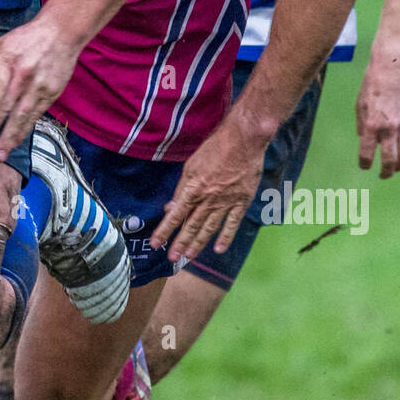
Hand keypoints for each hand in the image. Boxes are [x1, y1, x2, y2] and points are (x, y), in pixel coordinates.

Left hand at [0, 14, 82, 161]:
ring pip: (24, 115)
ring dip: (11, 136)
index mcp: (10, 61)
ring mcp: (41, 86)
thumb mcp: (1, 44)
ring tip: (1, 153)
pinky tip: (15, 142)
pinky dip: (25, 129)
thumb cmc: (26, 39)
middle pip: (10, 105)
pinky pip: (36, 115)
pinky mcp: (52, 93)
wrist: (62, 32)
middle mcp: (26, 75)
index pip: (1, 84)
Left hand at [150, 116, 266, 262]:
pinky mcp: (242, 201)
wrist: (244, 140)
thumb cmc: (215, 148)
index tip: (155, 244)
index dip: (165, 230)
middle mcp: (209, 199)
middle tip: (172, 259)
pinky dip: (225, 237)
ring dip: (198, 243)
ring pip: (210, 227)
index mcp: (194, 188)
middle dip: (180, 243)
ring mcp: (227, 202)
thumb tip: (171, 207)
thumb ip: (182, 188)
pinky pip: (232, 223)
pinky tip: (218, 249)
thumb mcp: (191, 165)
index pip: (175, 215)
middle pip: (192, 225)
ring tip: (189, 256)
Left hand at [356, 54, 399, 177]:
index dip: (365, 164)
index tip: (365, 166)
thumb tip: (364, 139)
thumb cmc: (372, 85)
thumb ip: (362, 125)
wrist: (393, 70)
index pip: (366, 153)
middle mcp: (388, 129)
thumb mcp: (359, 105)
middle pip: (390, 160)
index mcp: (370, 125)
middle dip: (387, 172)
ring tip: (398, 168)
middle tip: (384, 175)